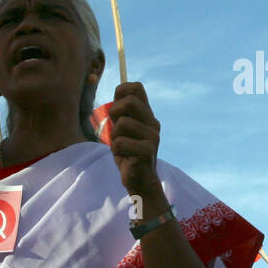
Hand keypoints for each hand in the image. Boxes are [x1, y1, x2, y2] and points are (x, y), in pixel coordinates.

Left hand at [107, 83, 160, 197]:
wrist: (140, 180)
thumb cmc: (128, 153)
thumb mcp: (123, 129)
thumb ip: (121, 113)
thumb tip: (116, 93)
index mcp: (147, 114)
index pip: (137, 87)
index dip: (121, 90)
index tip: (115, 105)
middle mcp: (152, 122)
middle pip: (129, 102)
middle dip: (114, 112)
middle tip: (115, 127)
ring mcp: (152, 136)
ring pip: (122, 124)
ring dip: (114, 137)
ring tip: (121, 146)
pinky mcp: (147, 150)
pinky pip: (120, 143)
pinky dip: (116, 150)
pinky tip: (124, 156)